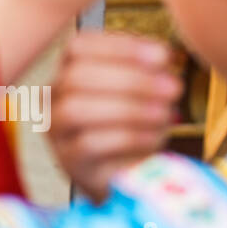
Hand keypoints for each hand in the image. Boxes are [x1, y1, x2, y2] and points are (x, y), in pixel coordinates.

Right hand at [48, 31, 181, 202]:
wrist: (128, 181)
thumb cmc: (133, 131)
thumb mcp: (140, 95)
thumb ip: (146, 72)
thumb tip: (163, 57)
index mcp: (68, 73)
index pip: (79, 47)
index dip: (120, 46)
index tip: (163, 55)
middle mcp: (54, 100)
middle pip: (76, 76)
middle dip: (130, 77)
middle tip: (172, 87)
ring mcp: (57, 133)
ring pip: (76, 109)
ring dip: (128, 107)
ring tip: (166, 112)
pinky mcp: (70, 163)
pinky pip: (90, 144)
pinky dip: (128, 136)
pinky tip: (155, 135)